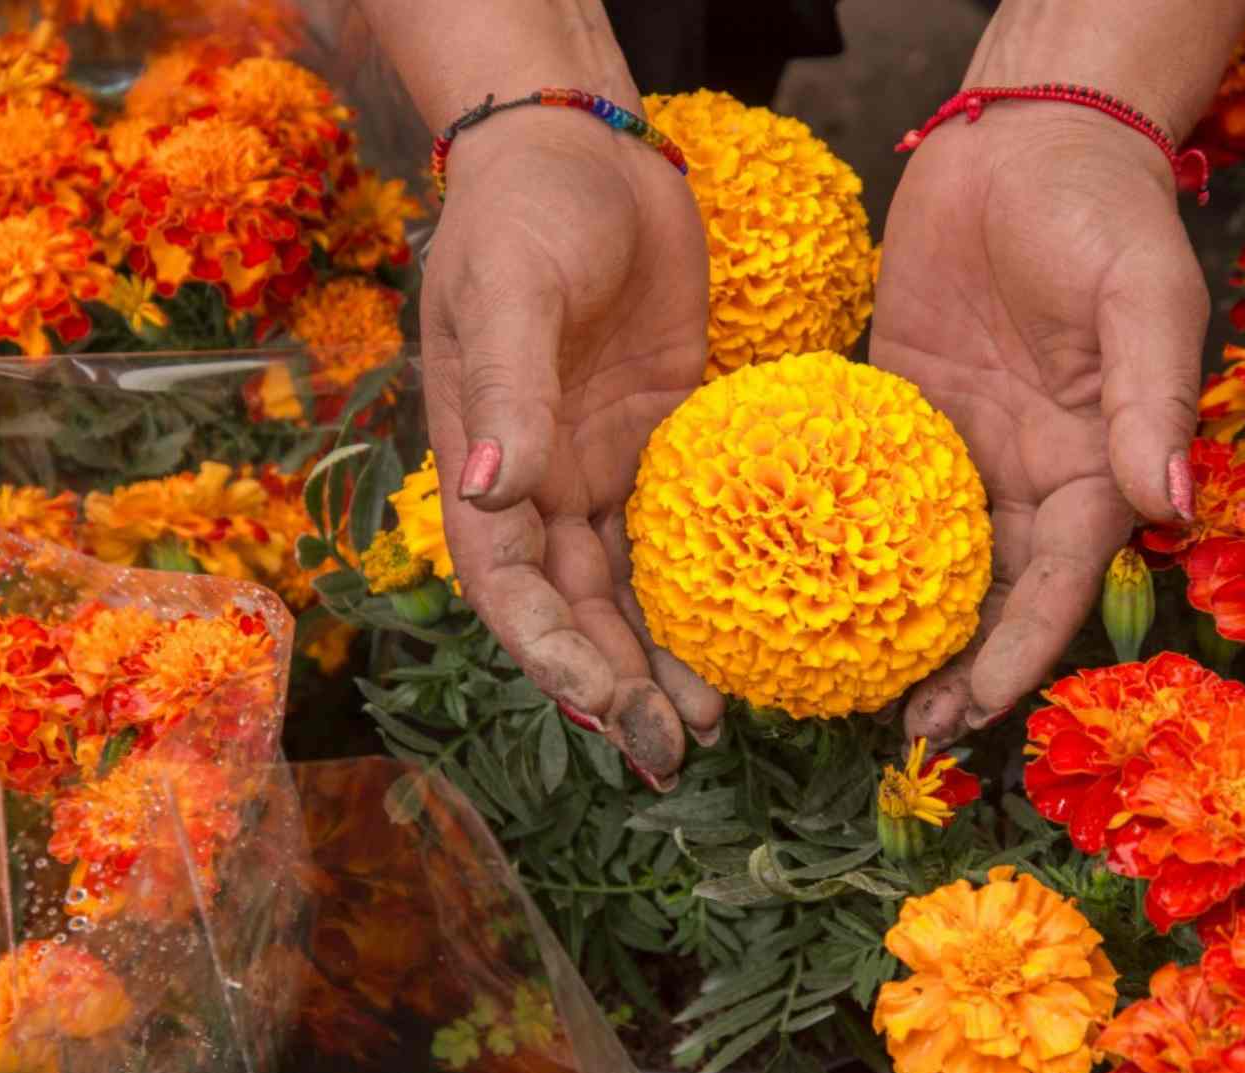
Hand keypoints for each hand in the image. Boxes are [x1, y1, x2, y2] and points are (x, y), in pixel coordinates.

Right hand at [422, 110, 721, 790]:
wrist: (587, 151)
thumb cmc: (528, 210)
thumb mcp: (511, 290)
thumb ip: (508, 387)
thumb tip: (489, 488)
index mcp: (486, 458)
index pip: (512, 583)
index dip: (549, 651)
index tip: (601, 702)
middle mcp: (543, 482)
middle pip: (576, 608)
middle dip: (613, 683)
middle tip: (670, 749)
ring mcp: (607, 466)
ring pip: (634, 589)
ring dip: (663, 657)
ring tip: (712, 722)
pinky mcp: (669, 442)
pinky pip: (691, 533)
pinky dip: (713, 588)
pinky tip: (757, 632)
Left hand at [872, 106, 1206, 746]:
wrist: (1028, 136)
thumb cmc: (1105, 209)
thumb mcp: (1144, 298)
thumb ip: (1150, 400)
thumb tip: (1170, 506)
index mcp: (1092, 465)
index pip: (1056, 584)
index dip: (1017, 654)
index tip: (971, 712)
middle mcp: (1025, 472)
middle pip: (988, 592)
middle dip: (953, 664)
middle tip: (901, 729)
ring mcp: (959, 445)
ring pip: (923, 556)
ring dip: (890, 619)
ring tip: (837, 680)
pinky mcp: (899, 406)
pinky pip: (863, 483)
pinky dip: (833, 533)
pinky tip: (787, 576)